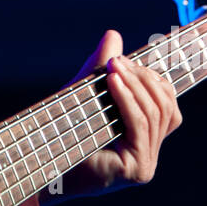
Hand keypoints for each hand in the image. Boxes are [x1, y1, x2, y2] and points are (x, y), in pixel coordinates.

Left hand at [55, 29, 182, 198]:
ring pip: (155, 113)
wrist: (39, 161)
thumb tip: (114, 35)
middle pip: (166, 106)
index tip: (128, 60)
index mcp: (142, 138)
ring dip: (135, 84)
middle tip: (118, 61)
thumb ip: (102, 67)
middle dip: (144, 78)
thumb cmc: (60, 130)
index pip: (167, 105)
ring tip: (114, 66)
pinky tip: (113, 81)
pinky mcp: (137, 170)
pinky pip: (140, 125)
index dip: (154, 79)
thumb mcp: (85, 93)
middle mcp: (149, 154)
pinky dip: (128, 99)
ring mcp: (146, 165)